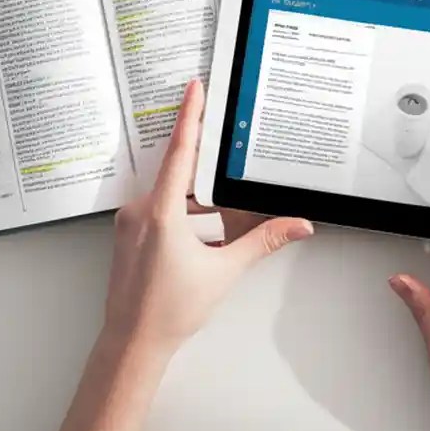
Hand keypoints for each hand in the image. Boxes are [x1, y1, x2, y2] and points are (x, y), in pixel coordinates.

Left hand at [105, 79, 313, 354]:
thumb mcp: (224, 271)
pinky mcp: (131, 236)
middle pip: (180, 173)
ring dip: (200, 199)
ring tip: (227, 209)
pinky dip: (186, 214)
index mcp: (162, 213)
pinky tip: (207, 232)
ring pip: (172, 195)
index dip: (190, 117)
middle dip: (208, 166)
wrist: (133, 342)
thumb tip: (297, 225)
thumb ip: (263, 241)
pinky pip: (161, 211)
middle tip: (228, 147)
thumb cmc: (169, 310)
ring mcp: (132, 223)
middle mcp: (141, 211)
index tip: (195, 88)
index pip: (180, 153)